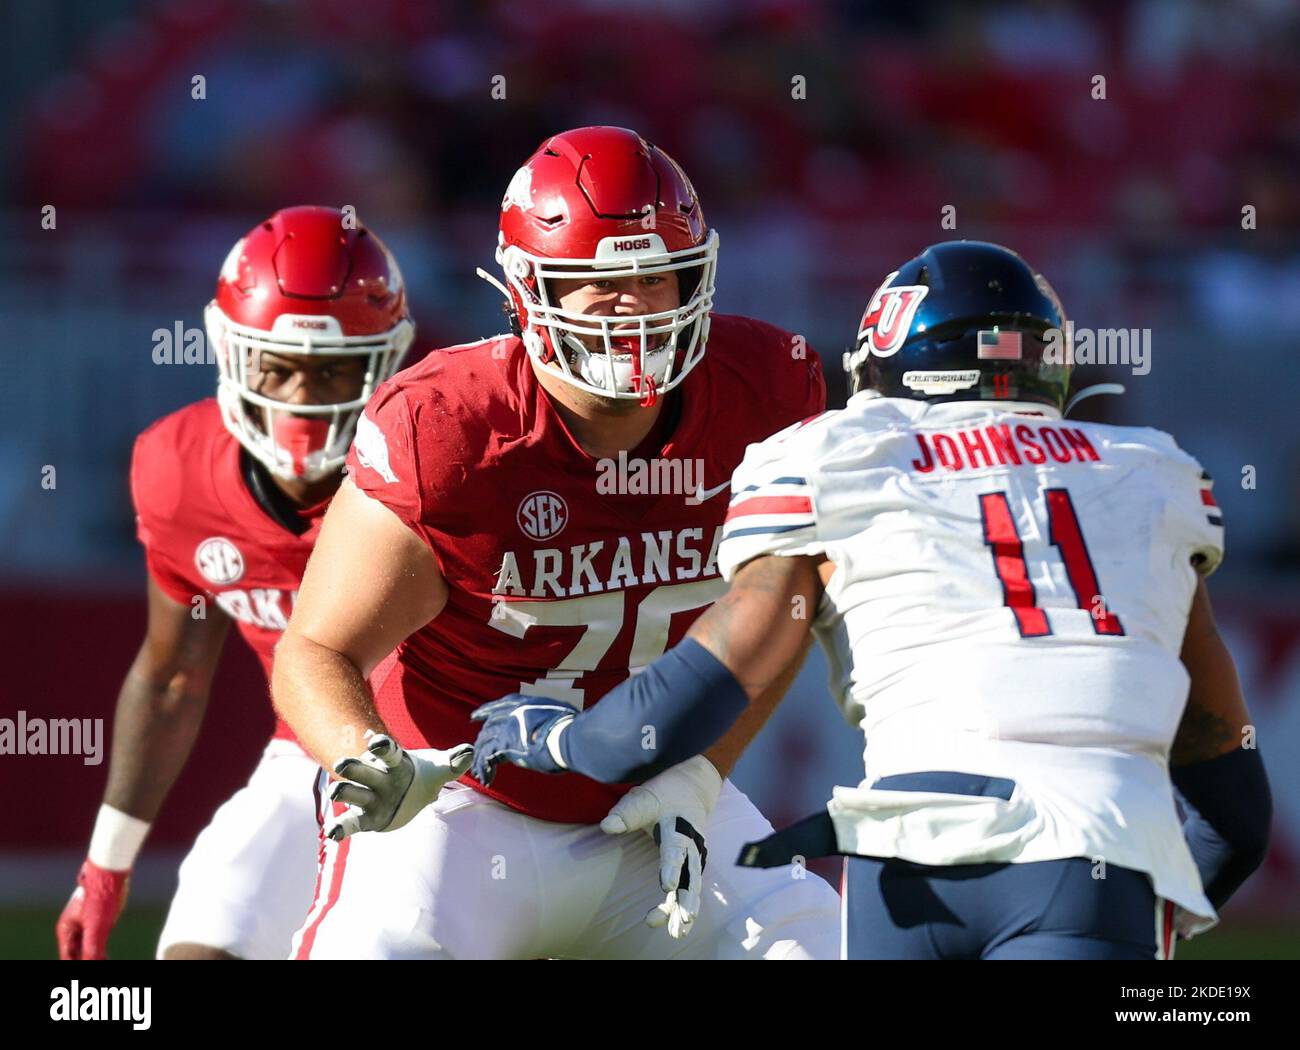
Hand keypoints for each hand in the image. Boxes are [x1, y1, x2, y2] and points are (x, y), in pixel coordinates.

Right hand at [56, 859, 130, 959]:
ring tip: (104, 963)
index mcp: (66, 930)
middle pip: (76, 953)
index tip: (89, 968)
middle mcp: (72, 928)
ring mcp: (85, 922)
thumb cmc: (101, 897)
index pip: (68, 958)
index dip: (76, 966)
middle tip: (100, 965)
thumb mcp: (97, 926)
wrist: (112, 872)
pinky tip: (107, 956)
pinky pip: (96, 939)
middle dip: (86, 962)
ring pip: (87, 947)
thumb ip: (92, 948)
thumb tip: (90, 964)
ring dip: (93, 957)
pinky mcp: (97, 918)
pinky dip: (100, 949)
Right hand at [325, 733, 472, 841]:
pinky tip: (332, 835)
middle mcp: (377, 777)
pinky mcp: (365, 818)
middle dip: (353, 767)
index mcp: (394, 763)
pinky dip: (340, 828)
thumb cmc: (420, 776)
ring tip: (336, 793)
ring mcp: (368, 797)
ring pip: (352, 792)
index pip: (388, 752)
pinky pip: (351, 823)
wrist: (406, 794)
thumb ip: (452, 763)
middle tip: (343, 765)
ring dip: (343, 792)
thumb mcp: (437, 770)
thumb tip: (470, 751)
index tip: (377, 743)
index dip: (382, 746)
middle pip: (363, 769)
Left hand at [469, 696, 577, 785]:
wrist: (566, 736)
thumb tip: (555, 718)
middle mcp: (510, 713)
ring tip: (480, 771)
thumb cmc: (569, 725)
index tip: (475, 716)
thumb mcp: (558, 710)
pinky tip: (487, 778)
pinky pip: (486, 758)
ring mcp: (505, 728)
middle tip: (478, 750)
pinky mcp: (504, 746)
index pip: (498, 706)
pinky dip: (484, 769)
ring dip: (480, 757)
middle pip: (489, 726)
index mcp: (523, 703)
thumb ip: (548, 713)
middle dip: (482, 739)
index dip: (484, 712)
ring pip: (484, 742)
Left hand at [600, 756, 721, 938]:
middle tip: (681, 919)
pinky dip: (683, 905)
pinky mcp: (691, 864)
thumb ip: (627, 812)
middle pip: (691, 874)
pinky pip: (689, 887)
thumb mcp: (646, 796)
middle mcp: (691, 845)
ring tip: (676, 932)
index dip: (671, 867)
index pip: (675, 849)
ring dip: (684, 908)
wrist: (695, 787)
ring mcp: (694, 856)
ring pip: (692, 885)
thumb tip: (607, 826)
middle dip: (686, 898)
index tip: (667, 886)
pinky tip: (676, 925)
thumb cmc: (666, 793)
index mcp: (680, 827)